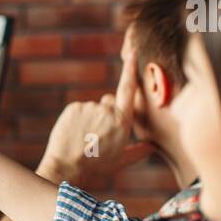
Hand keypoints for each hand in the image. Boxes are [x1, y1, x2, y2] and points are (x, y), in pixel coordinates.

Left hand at [36, 50, 154, 188]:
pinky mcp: (73, 107)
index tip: (133, 53)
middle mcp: (107, 109)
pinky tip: (75, 134)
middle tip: (98, 135)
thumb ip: (139, 152)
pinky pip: (79, 109)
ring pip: (93, 108)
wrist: (67, 168)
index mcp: (123, 121)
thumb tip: (153, 147)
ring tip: (85, 138)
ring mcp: (89, 107)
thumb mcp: (120, 161)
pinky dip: (78, 119)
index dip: (130, 70)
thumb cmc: (96, 167)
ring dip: (91, 118)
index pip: (128, 89)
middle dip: (107, 113)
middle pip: (110, 102)